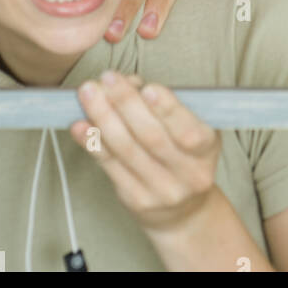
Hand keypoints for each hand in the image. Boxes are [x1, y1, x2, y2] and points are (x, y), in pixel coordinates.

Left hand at [71, 71, 220, 231]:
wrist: (183, 209)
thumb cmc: (185, 154)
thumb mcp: (192, 128)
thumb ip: (166, 106)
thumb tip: (128, 84)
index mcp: (208, 150)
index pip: (189, 131)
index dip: (168, 110)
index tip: (148, 88)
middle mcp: (188, 174)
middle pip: (152, 137)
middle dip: (126, 103)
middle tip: (108, 78)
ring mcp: (160, 190)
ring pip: (126, 150)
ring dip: (103, 117)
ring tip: (88, 93)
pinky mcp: (135, 199)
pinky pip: (109, 166)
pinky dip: (93, 142)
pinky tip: (80, 125)